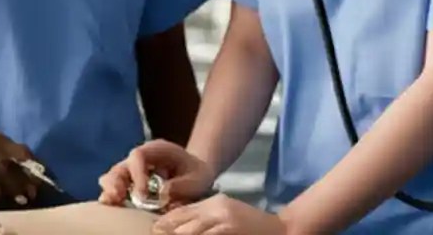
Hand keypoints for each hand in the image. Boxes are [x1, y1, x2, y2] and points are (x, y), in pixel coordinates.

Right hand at [97, 139, 214, 208]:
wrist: (195, 176)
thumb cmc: (196, 174)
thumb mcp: (197, 178)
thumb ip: (182, 185)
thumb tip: (162, 193)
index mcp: (156, 150)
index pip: (138, 156)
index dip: (137, 174)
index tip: (142, 195)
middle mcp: (140, 159)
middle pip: (120, 166)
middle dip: (115, 182)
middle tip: (117, 198)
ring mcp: (132, 172)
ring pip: (113, 176)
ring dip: (110, 190)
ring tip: (112, 203)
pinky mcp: (129, 185)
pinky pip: (114, 189)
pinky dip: (112, 198)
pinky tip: (113, 208)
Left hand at [153, 194, 287, 234]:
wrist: (281, 230)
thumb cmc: (252, 227)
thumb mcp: (227, 216)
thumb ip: (205, 219)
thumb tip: (180, 228)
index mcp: (213, 202)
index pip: (181, 211)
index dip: (164, 222)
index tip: (152, 230)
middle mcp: (216, 206)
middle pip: (182, 220)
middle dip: (165, 231)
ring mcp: (223, 217)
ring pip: (190, 230)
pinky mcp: (229, 227)